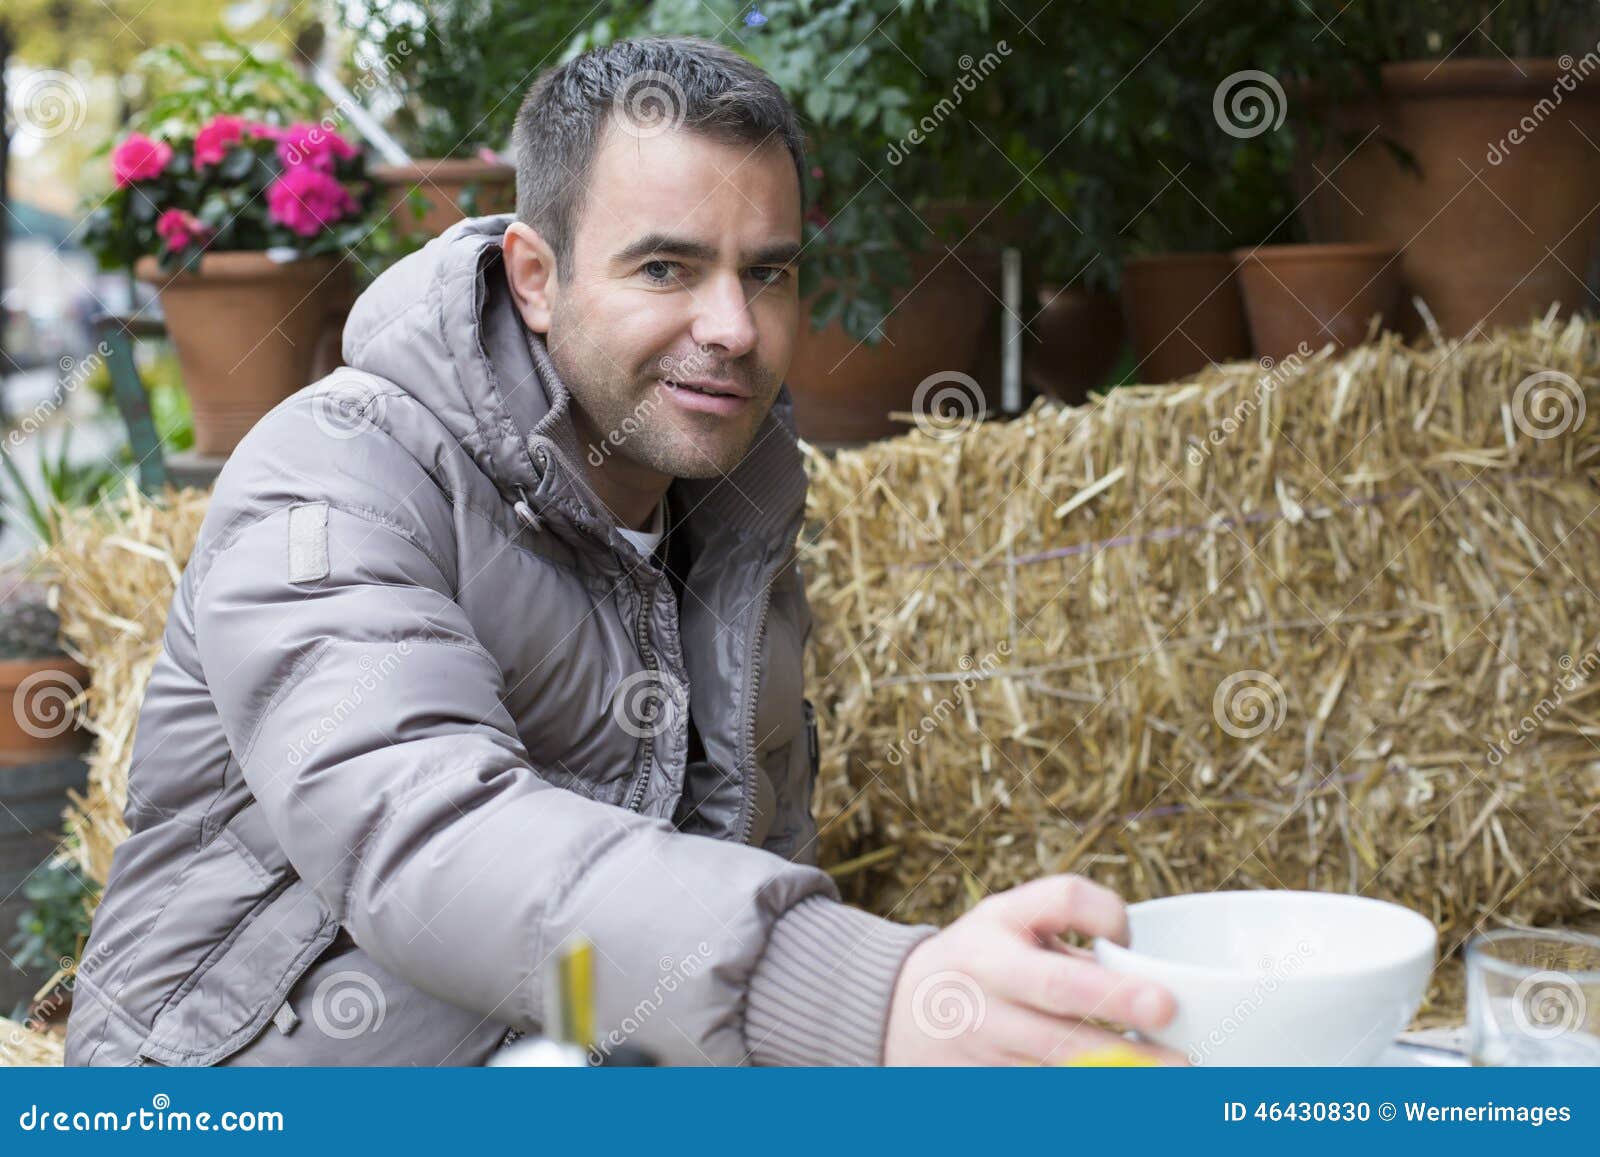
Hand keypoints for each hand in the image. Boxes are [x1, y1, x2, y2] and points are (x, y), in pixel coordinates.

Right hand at [882, 874, 1183, 1065]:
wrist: (902, 1010)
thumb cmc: (981, 957)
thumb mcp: (1007, 921)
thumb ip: (1068, 930)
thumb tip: (1148, 964)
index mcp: (999, 923)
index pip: (1061, 898)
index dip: (1104, 913)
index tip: (1128, 939)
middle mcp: (989, 976)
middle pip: (1055, 985)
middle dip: (1113, 997)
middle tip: (1166, 1010)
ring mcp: (987, 1034)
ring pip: (1056, 1052)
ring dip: (1116, 1063)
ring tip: (1176, 1073)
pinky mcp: (989, 1077)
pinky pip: (1043, 1087)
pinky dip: (1088, 1090)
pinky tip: (1131, 1091)